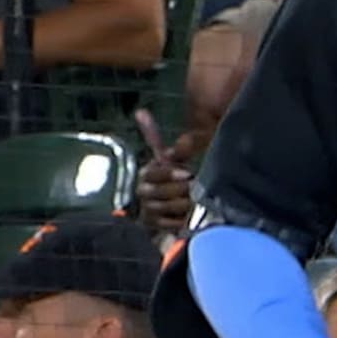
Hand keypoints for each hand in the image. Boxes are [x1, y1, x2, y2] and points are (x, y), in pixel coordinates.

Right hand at [135, 109, 201, 233]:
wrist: (158, 207)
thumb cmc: (166, 177)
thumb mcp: (165, 158)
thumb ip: (154, 137)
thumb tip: (140, 111)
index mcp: (145, 173)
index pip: (155, 173)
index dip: (170, 173)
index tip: (189, 173)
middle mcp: (142, 192)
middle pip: (160, 192)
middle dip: (180, 190)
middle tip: (196, 188)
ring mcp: (146, 210)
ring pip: (166, 208)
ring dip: (183, 205)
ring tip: (196, 201)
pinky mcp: (152, 226)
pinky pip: (169, 224)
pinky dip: (181, 220)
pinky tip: (190, 216)